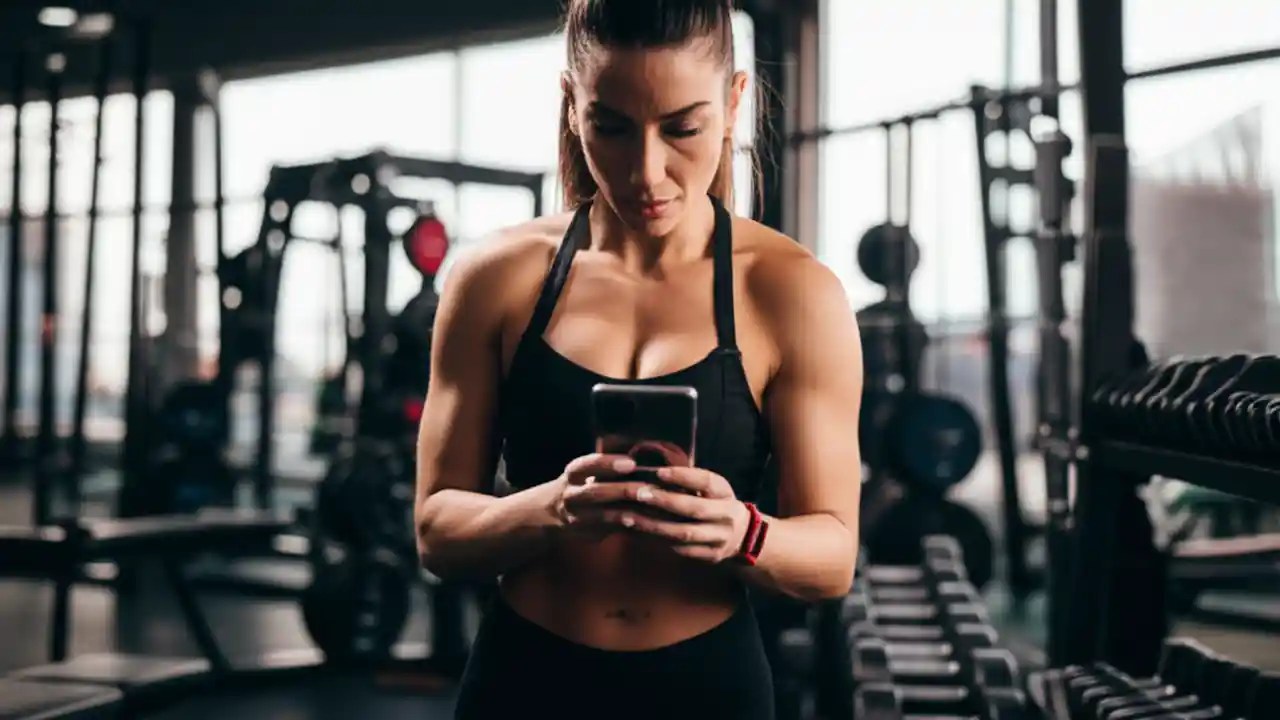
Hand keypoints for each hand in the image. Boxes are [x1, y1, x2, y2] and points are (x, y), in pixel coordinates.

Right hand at [550, 453, 651, 537]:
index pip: (587, 465)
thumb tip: (640, 464)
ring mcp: (576, 518)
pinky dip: (627, 527)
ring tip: (645, 510)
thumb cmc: (583, 483)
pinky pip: (609, 531)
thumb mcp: (586, 471)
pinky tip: (644, 524)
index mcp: (573, 474)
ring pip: (601, 516)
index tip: (631, 463)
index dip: (608, 464)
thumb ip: (608, 469)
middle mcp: (570, 496)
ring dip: (626, 512)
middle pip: (594, 492)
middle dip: (621, 490)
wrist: (553, 511)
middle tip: (647, 489)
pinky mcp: (587, 534)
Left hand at [619, 466, 751, 563]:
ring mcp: (719, 538)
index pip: (706, 481)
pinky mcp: (709, 556)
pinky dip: (657, 542)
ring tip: (630, 517)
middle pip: (694, 509)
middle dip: (664, 501)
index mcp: (724, 493)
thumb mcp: (712, 490)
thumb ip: (690, 482)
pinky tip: (638, 534)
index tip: (658, 472)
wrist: (742, 537)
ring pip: (684, 533)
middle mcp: (726, 516)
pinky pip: (679, 550)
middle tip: (638, 494)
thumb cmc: (716, 504)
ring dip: (654, 525)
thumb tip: (652, 472)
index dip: (683, 476)